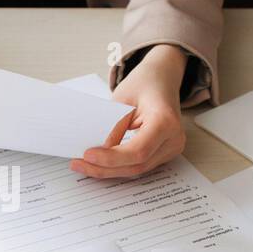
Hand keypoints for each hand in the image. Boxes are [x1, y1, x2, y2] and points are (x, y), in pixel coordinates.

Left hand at [71, 45, 187, 177]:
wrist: (162, 80)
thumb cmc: (143, 84)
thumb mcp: (123, 99)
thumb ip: (113, 127)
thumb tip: (96, 153)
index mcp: (166, 121)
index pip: (138, 150)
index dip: (111, 158)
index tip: (87, 155)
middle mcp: (173, 139)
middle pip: (136, 165)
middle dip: (105, 168)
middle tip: (78, 164)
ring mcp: (171, 149)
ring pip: (137, 170)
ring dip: (109, 171)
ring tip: (83, 165)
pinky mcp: (164, 154)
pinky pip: (139, 166)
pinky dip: (118, 166)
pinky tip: (98, 164)